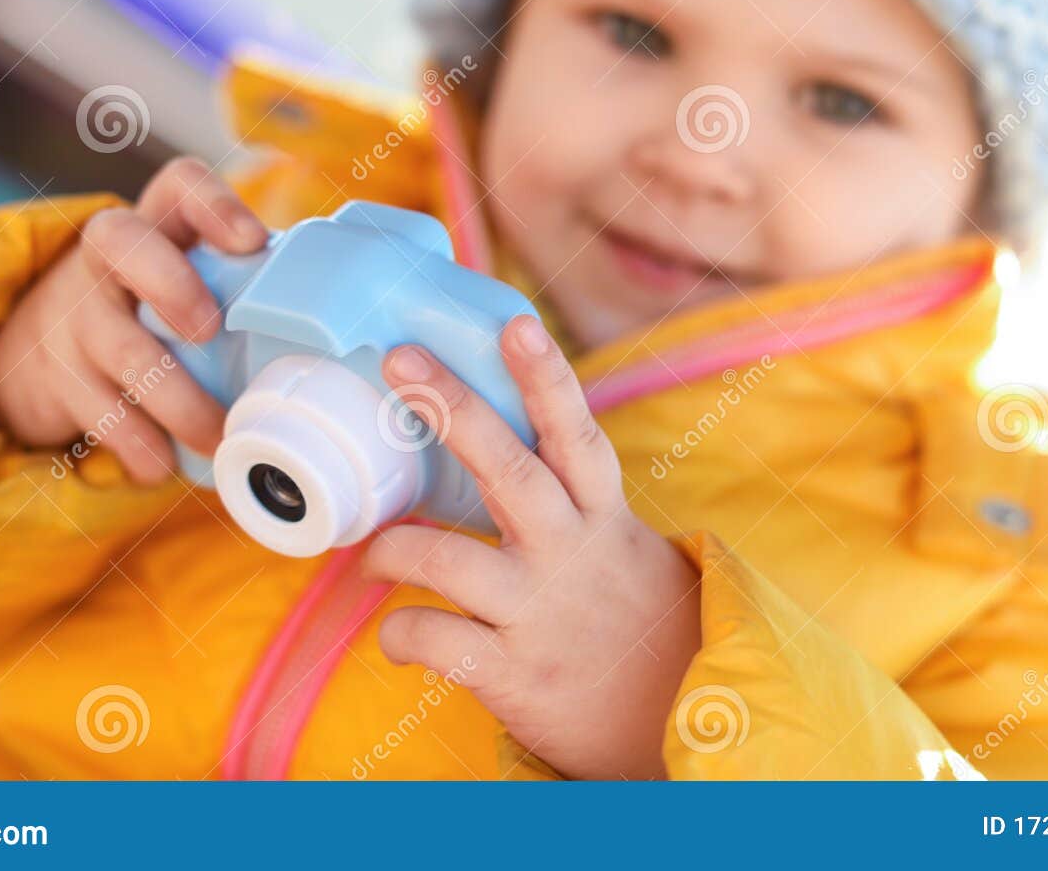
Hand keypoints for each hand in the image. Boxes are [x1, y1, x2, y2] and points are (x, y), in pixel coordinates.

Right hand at [0, 156, 266, 482]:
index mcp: (160, 226)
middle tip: (210, 331)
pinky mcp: (56, 375)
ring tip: (217, 436)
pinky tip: (163, 464)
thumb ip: (247, 285)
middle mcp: (107, 260)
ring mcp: (75, 315)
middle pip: (120, 240)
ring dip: (172, 396)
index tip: (251, 242)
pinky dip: (134, 442)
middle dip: (170, 283)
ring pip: (115, 343)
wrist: (41, 349)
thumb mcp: (188, 278)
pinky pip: (92, 409)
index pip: (179, 184)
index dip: (213, 204)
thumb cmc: (156, 311)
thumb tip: (354, 322)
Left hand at [363, 315, 701, 778]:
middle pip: (511, 469)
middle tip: (402, 360)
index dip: (546, 377)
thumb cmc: (630, 619)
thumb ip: (568, 500)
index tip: (516, 323)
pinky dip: (401, 636)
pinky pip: (435, 640)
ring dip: (395, 549)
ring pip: (449, 561)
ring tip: (374, 552)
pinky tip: (398, 637)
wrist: (673, 725)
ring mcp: (540, 614)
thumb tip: (498, 437)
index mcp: (601, 517)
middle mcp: (571, 554)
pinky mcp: (513, 673)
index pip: (575, 434)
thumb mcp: (619, 546)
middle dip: (454, 410)